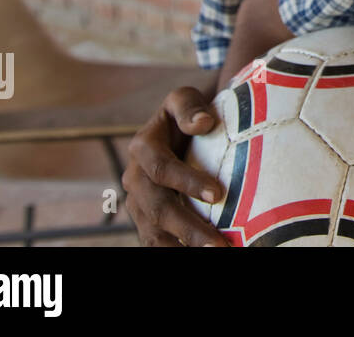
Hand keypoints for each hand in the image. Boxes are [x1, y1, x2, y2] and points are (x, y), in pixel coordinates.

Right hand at [123, 84, 229, 246]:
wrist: (174, 129)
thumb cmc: (186, 112)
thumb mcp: (184, 99)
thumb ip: (189, 107)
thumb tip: (204, 123)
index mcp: (142, 147)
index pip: (162, 168)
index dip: (187, 182)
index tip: (218, 194)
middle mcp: (135, 178)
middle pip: (157, 208)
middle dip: (187, 228)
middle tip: (218, 244)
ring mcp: (138, 202)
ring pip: (153, 232)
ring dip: (181, 246)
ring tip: (213, 252)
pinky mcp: (146, 219)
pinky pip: (156, 241)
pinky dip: (176, 249)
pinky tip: (201, 253)